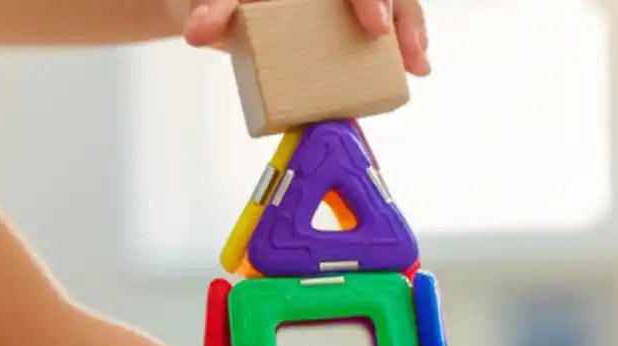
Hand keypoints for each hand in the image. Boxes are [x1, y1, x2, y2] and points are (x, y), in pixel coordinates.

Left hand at [174, 0, 429, 76]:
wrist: (206, 7)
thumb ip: (210, 6)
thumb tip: (202, 30)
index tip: (374, 25)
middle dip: (400, 14)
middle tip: (405, 55)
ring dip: (409, 30)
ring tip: (416, 67)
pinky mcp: (345, 16)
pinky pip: (384, 21)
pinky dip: (401, 43)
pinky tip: (411, 68)